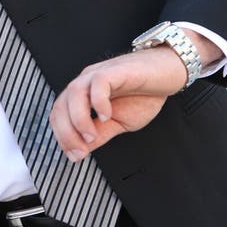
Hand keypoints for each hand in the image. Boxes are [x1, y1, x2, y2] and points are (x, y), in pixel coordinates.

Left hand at [49, 30, 221, 161]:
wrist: (167, 74)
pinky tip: (107, 116)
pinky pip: (98, 82)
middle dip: (66, 133)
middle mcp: (86, 82)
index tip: (75, 156)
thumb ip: (100, 134)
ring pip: (74, 93)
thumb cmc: (143, 94)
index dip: (62, 137)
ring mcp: (99, 74)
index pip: (59, 114)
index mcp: (83, 95)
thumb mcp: (119, 122)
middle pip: (61, 105)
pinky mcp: (115, 70)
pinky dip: (98, 102)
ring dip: (78, 119)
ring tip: (91, 137)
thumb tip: (82, 150)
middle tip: (81, 151)